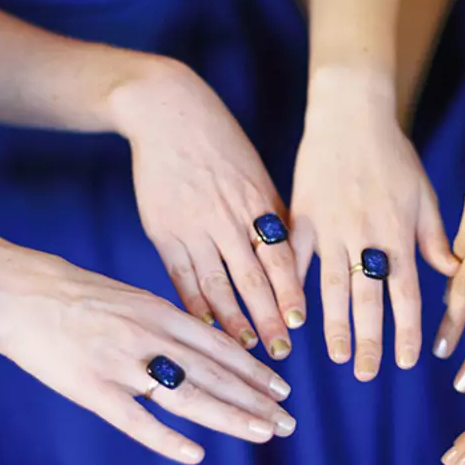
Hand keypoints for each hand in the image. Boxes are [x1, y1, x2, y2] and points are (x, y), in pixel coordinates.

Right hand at [0, 237, 295, 463]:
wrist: (14, 290)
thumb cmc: (70, 294)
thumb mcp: (129, 297)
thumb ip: (164, 322)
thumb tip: (198, 343)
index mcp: (160, 312)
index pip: (220, 346)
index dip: (254, 370)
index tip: (283, 389)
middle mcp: (150, 337)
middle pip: (215, 374)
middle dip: (256, 399)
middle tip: (289, 421)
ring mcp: (122, 364)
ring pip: (188, 396)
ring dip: (230, 417)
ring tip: (264, 433)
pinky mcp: (91, 389)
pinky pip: (135, 420)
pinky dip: (166, 438)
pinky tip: (195, 454)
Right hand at [114, 58, 305, 359]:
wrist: (169, 113)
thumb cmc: (223, 146)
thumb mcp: (257, 177)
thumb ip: (272, 218)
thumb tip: (294, 259)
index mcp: (257, 204)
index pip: (279, 257)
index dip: (289, 291)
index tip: (299, 323)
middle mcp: (228, 218)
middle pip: (252, 279)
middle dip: (268, 318)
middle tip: (280, 351)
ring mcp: (193, 226)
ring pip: (216, 283)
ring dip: (231, 320)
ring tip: (244, 347)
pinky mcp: (164, 230)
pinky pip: (181, 275)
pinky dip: (193, 303)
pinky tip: (203, 326)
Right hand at [290, 67, 457, 380]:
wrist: (350, 114)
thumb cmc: (393, 155)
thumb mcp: (424, 195)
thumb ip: (435, 239)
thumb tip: (456, 275)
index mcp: (398, 234)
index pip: (405, 294)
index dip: (406, 331)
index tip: (406, 362)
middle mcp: (364, 237)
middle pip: (367, 300)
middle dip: (368, 341)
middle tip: (366, 374)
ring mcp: (330, 228)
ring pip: (332, 287)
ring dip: (333, 325)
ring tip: (335, 356)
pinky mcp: (301, 217)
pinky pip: (296, 259)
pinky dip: (294, 287)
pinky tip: (293, 315)